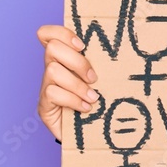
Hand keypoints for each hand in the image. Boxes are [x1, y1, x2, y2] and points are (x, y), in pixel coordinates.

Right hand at [36, 25, 100, 141]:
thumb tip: (122, 52)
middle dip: (77, 62)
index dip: (62, 33)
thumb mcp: (97, 79)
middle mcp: (50, 68)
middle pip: (53, 48)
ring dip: (77, 84)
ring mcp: (45, 86)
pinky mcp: (44, 105)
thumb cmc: (94, 99)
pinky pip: (53, 93)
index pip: (47, 34)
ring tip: (93, 97)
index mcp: (63, 58)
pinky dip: (73, 100)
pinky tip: (85, 108)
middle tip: (93, 78)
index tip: (82, 45)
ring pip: (53, 71)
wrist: (85, 132)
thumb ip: (99, 64)